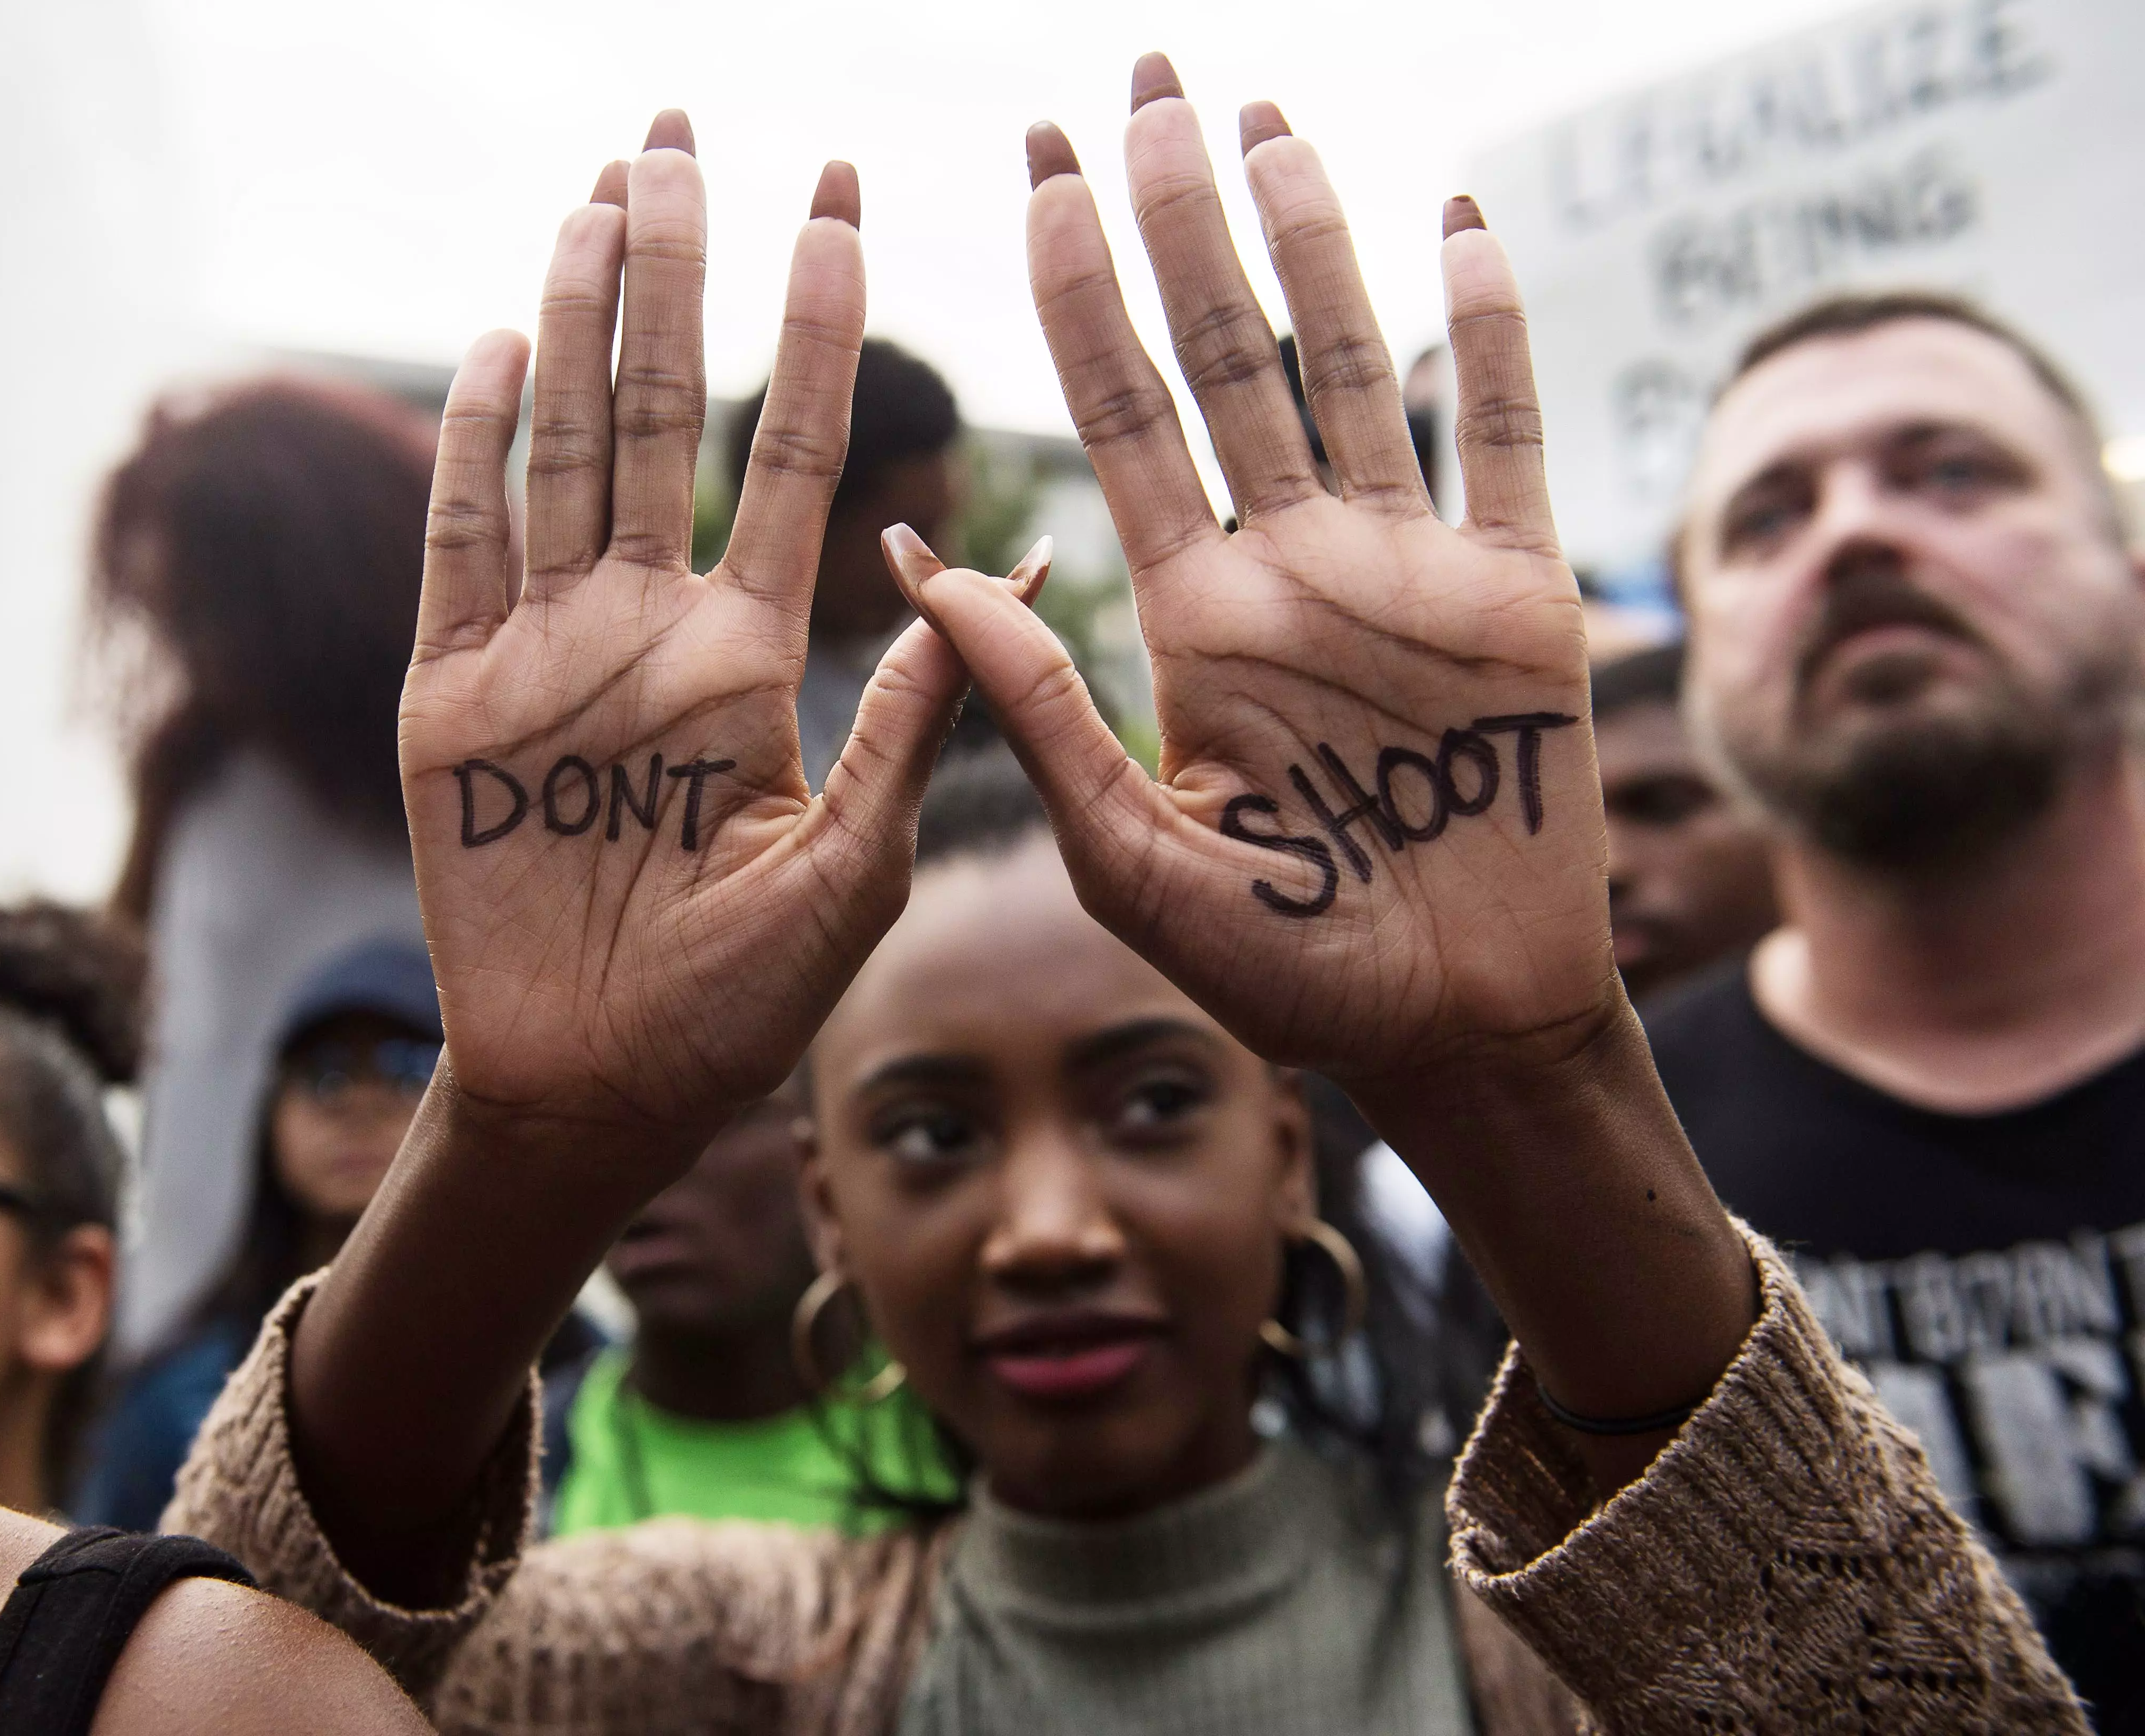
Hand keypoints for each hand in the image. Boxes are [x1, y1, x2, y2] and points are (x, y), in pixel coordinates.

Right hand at [401, 124, 1010, 1159]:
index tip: (844, 202)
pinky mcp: (451, 700)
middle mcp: (649, 627)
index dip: (815, 327)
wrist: (600, 1085)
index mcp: (750, 654)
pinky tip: (505, 344)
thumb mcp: (855, 862)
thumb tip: (1026, 572)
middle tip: (683, 136)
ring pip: (563, 450)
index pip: (789, 453)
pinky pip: (464, 549)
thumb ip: (923, 717)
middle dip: (675, 273)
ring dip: (580, 322)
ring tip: (603, 196)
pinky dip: (476, 450)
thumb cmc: (739, 1002)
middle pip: (662, 414)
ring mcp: (545, 653)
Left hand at [888, 64, 1609, 1087]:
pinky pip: (1509, 438)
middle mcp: (1291, 567)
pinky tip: (1463, 220)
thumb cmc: (1286, 976)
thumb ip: (1031, 707)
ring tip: (1269, 117)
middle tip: (1138, 80)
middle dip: (1180, 218)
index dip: (1078, 290)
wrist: (1448, 1032)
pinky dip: (1495, 332)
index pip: (1121, 415)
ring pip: (1355, 365)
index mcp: (1191, 617)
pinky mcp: (1524, 600)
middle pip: (1225, 355)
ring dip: (1314, 239)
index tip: (1038, 167)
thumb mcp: (1129, 852)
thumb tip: (915, 557)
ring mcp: (1409, 572)